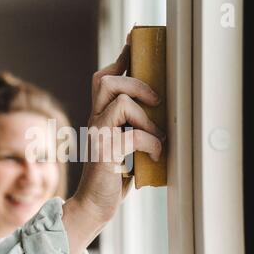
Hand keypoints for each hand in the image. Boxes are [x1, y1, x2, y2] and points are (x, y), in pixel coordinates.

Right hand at [62, 44, 164, 253]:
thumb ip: (131, 128)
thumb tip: (160, 115)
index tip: (133, 47)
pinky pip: (133, 136)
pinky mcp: (105, 154)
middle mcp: (94, 122)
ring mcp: (98, 137)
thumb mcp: (122, 147)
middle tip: (156, 101)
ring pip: (121, 102)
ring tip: (158, 136)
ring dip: (147, 118)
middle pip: (107, 81)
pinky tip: (157, 155)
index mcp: (99, 118)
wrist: (93, 205)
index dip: (120, 61)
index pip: (103, 80)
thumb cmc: (112, 177)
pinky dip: (152, 144)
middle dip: (136, 83)